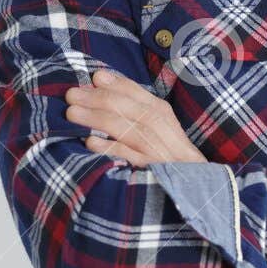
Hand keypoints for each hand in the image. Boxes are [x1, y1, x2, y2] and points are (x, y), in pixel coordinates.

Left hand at [64, 68, 207, 166]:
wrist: (194, 190)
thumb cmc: (168, 157)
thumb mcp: (158, 129)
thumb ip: (134, 110)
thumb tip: (101, 85)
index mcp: (164, 116)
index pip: (140, 94)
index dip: (118, 84)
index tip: (95, 77)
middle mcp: (164, 131)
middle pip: (131, 110)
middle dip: (100, 99)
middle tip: (72, 94)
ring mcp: (160, 152)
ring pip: (129, 129)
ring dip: (98, 118)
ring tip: (72, 113)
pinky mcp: (154, 173)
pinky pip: (131, 157)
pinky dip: (111, 148)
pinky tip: (90, 142)